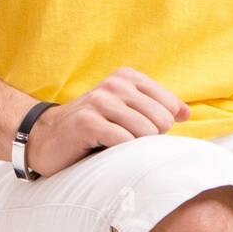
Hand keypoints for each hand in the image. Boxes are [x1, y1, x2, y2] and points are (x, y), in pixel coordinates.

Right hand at [23, 67, 189, 177]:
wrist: (46, 138)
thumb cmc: (93, 128)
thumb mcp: (125, 111)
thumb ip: (156, 109)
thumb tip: (186, 114)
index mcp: (127, 77)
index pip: (169, 105)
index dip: (162, 126)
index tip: (141, 134)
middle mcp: (114, 84)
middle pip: (161, 120)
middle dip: (150, 139)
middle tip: (126, 144)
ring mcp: (99, 101)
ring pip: (144, 131)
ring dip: (135, 149)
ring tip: (115, 149)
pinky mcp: (87, 122)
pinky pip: (123, 142)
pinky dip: (121, 154)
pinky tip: (105, 152)